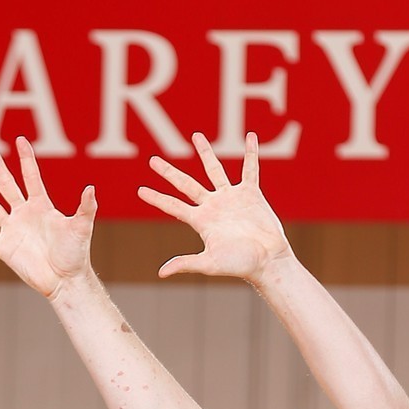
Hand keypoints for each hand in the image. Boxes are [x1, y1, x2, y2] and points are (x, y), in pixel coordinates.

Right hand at [0, 137, 96, 299]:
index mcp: (41, 206)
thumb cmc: (76, 254)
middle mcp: (24, 214)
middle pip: (6, 184)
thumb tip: (91, 188)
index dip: (26, 159)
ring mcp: (12, 230)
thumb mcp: (81, 228)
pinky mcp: (4, 249)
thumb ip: (86, 208)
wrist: (65, 280)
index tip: (20, 140)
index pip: (31, 177)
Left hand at [139, 132, 292, 283]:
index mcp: (201, 221)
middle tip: (153, 161)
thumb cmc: (240, 265)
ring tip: (196, 135)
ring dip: (205, 153)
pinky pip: (250, 169)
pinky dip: (251, 153)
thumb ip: (186, 263)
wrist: (268, 261)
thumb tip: (161, 273)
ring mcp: (231, 198)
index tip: (140, 191)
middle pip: (186, 184)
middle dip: (169, 172)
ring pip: (214, 170)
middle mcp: (213, 206)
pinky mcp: (251, 194)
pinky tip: (250, 137)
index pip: (173, 206)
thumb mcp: (210, 263)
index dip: (157, 198)